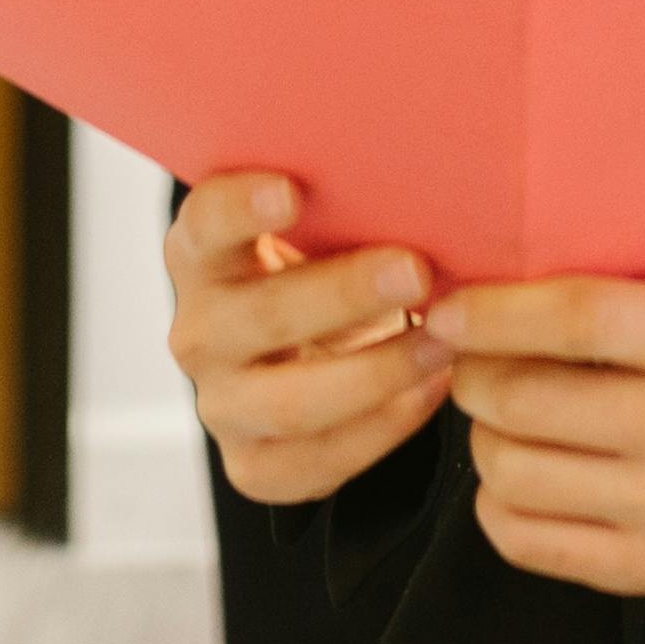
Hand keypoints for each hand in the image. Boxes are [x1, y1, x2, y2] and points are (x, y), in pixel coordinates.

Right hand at [168, 174, 450, 507]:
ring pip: (292, 402)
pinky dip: (383, 428)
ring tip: (445, 342)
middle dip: (344, 294)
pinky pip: (318, 461)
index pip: (204, 224)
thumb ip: (344, 205)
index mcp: (201, 254)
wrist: (308, 358)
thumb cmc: (326, 270)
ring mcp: (220, 405)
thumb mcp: (321, 231)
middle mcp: (199, 331)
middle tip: (416, 270)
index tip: (292, 191)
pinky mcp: (252, 466)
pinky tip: (430, 391)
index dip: (240, 207)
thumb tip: (424, 177)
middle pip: (261, 316)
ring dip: (378, 371)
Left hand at [426, 263, 644, 593]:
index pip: (577, 319)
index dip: (492, 314)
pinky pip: (522, 539)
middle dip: (473, 375)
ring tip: (505, 413)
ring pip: (512, 475)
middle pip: (527, 403)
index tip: (445, 309)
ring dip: (484, 437)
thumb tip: (477, 253)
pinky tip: (525, 466)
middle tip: (471, 360)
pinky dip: (498, 501)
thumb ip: (602, 261)